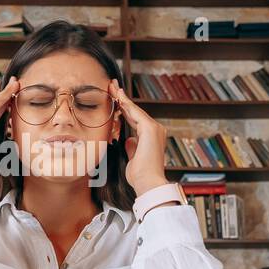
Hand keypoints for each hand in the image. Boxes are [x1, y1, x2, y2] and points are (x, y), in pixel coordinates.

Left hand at [108, 79, 168, 194]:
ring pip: (135, 110)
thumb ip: (132, 147)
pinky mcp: (150, 129)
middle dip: (122, 99)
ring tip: (112, 87)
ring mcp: (155, 128)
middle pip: (135, 111)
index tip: (115, 99)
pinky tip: (117, 96)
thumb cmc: (140, 175)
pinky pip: (135, 113)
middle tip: (112, 86)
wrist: (147, 182)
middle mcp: (156, 130)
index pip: (135, 119)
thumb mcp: (134, 158)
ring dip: (122, 98)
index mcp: (152, 137)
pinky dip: (126, 104)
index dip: (124, 109)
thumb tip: (129, 140)